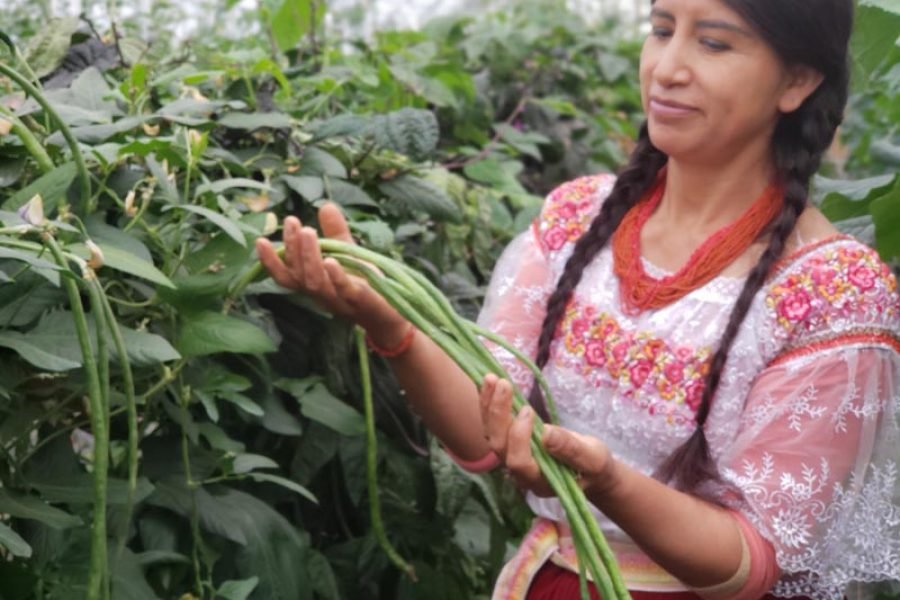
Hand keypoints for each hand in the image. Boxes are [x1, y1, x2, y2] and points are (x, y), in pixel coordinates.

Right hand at [255, 203, 406, 343]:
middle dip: (292, 248)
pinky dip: (335, 276)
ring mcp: (339, 300)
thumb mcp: (348, 255)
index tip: (261, 238)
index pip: (286, 275)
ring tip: (308, 232)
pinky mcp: (360, 301)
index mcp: (313, 284)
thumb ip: (336, 233)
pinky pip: (344, 290)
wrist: (392, 316)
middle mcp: (321, 295)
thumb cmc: (366, 285)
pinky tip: (331, 261)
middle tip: (293, 223)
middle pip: (298, 275)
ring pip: (316, 282)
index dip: (271, 260)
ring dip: (309, 257)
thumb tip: (325, 206)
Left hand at [479, 373, 615, 498]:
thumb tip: (547, 433)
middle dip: (498, 414)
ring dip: (489, 405)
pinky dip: (489, 403)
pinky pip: (493, 424)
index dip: (519, 437)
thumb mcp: (592, 458)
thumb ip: (570, 449)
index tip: (529, 410)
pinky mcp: (510, 442)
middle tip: (504, 384)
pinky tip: (489, 382)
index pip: (519, 462)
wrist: (588, 468)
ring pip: (491, 434)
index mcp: (539, 480)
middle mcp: (519, 472)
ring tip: (491, 378)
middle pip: (499, 445)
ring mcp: (512, 457)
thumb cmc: (593, 465)